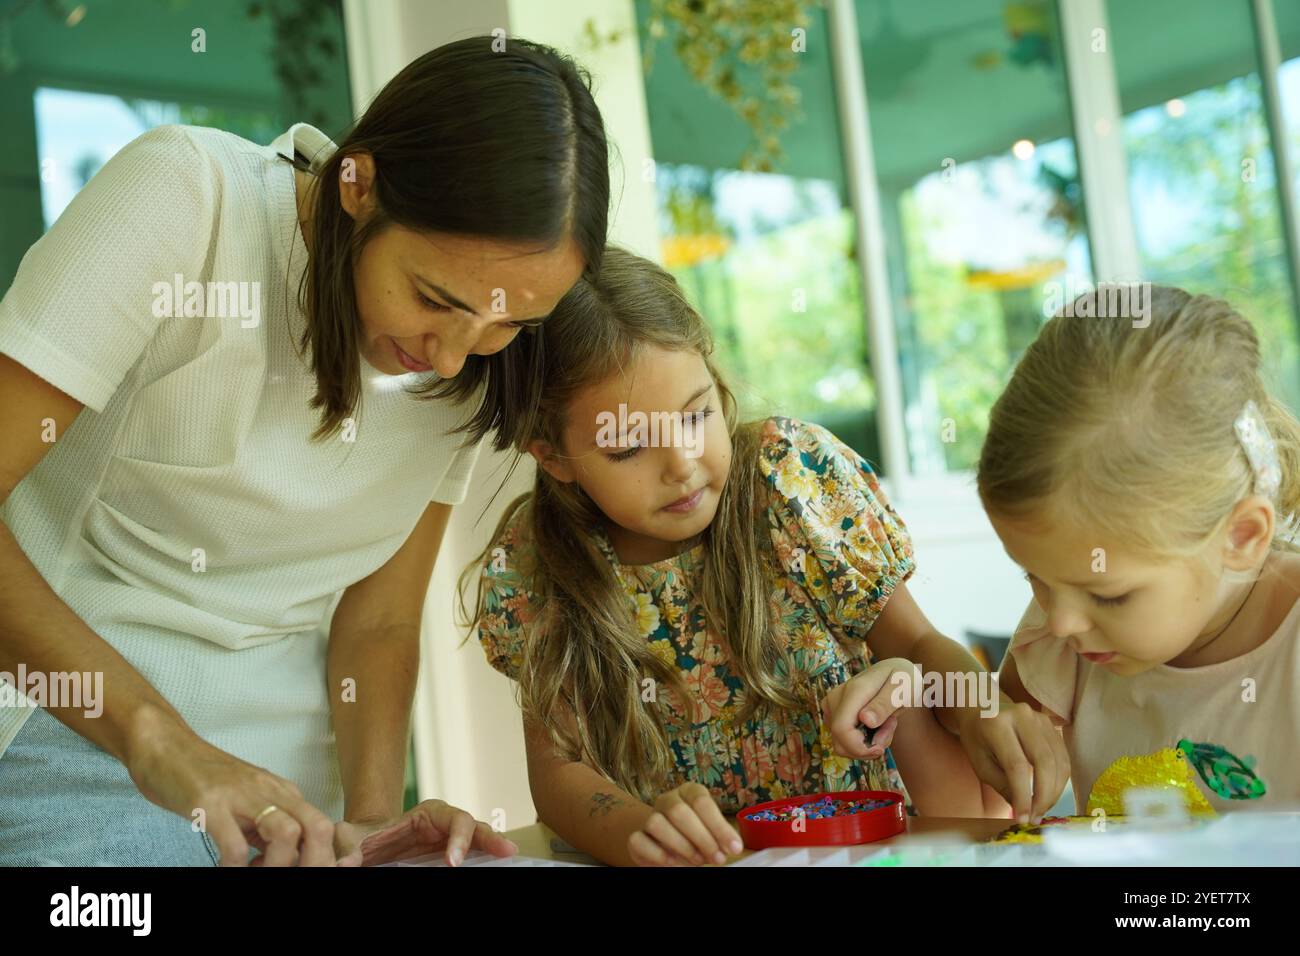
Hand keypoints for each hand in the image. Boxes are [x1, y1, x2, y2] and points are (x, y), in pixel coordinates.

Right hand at [126, 716, 338, 865]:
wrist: (166, 746)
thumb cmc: (204, 777)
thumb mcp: (247, 801)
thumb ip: (267, 827)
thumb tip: (285, 859)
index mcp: (283, 792)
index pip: (322, 826)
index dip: (319, 856)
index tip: (296, 868)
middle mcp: (270, 791)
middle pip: (317, 828)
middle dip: (308, 861)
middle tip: (279, 873)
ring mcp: (241, 796)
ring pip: (286, 832)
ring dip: (276, 864)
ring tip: (254, 871)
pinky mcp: (210, 804)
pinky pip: (235, 844)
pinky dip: (235, 865)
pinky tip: (225, 867)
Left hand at [340, 799, 517, 866]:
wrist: (366, 849)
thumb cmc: (364, 841)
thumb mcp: (355, 841)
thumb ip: (350, 848)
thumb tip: (343, 864)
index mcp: (425, 814)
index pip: (451, 818)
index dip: (457, 837)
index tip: (453, 861)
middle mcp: (444, 824)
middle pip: (473, 825)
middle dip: (490, 837)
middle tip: (505, 851)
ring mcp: (451, 840)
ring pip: (480, 839)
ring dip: (495, 845)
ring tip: (511, 854)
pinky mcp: (453, 855)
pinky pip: (476, 855)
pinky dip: (487, 857)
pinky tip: (500, 864)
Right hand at [627, 782, 743, 866]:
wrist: (665, 841)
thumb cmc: (695, 834)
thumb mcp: (711, 831)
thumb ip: (720, 836)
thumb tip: (733, 846)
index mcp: (689, 792)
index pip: (701, 801)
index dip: (719, 826)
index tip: (734, 848)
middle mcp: (668, 800)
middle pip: (678, 812)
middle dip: (702, 838)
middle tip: (717, 858)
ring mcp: (650, 816)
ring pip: (656, 823)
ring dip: (681, 846)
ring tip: (697, 861)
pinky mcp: (636, 836)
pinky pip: (639, 841)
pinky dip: (657, 854)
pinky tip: (674, 863)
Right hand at [823, 657, 920, 759]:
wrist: (896, 672)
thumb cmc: (903, 679)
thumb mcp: (902, 689)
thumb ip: (884, 704)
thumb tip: (866, 721)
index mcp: (853, 691)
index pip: (841, 729)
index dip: (859, 748)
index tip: (881, 748)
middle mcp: (836, 698)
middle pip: (840, 743)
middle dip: (868, 747)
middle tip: (890, 728)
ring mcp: (832, 707)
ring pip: (842, 745)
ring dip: (867, 744)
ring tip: (886, 724)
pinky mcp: (833, 714)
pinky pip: (844, 741)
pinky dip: (863, 741)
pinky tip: (878, 726)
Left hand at [954, 696, 1069, 823]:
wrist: (981, 704)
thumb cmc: (976, 735)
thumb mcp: (979, 761)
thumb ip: (1001, 785)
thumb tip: (1024, 810)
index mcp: (996, 724)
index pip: (1017, 766)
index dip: (1024, 796)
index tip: (1023, 819)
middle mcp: (1021, 717)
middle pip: (1044, 762)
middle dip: (1044, 796)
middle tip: (1036, 817)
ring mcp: (1039, 717)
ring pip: (1058, 761)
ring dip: (1054, 791)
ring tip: (1041, 808)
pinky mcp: (1049, 723)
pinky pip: (1062, 756)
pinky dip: (1059, 779)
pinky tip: (1048, 793)